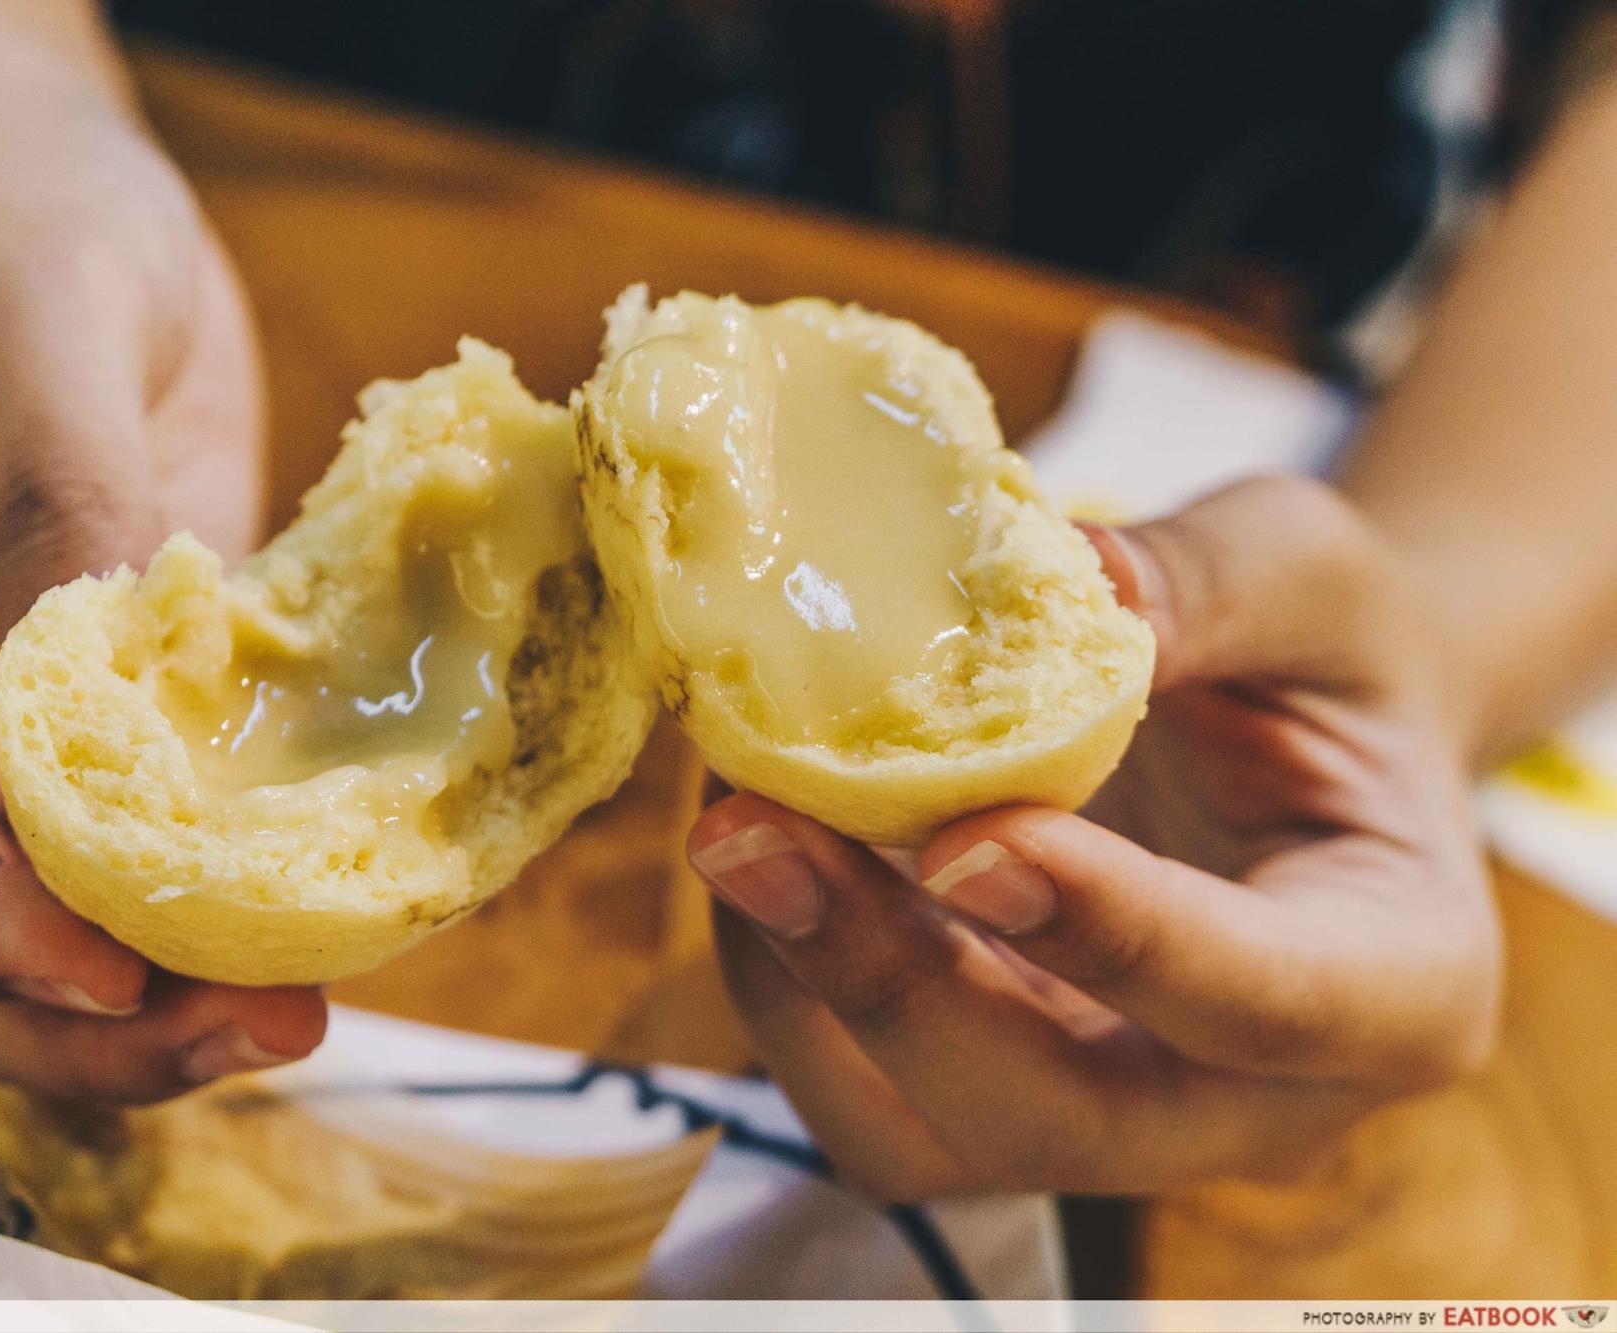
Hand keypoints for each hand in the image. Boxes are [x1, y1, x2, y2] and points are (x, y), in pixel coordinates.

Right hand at [0, 82, 324, 1099]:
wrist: (50, 188)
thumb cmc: (3, 212)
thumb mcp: (33, 306)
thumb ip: (55, 485)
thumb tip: (106, 677)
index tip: (106, 966)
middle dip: (64, 1011)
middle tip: (248, 1028)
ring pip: (12, 934)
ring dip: (139, 1006)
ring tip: (292, 1019)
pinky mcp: (77, 726)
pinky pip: (118, 860)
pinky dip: (197, 918)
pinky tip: (306, 934)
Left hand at [687, 477, 1500, 1195]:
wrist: (1295, 738)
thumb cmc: (1330, 657)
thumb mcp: (1315, 573)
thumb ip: (1208, 581)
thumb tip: (1064, 582)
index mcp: (1397, 981)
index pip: (1258, 1001)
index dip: (1108, 935)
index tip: (962, 837)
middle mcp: (1252, 1100)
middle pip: (1058, 1120)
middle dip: (889, 986)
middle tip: (752, 832)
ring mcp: (1108, 1113)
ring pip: (925, 1137)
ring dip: (801, 990)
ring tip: (730, 820)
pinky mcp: (996, 1084)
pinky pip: (859, 1086)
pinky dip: (782, 973)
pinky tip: (757, 832)